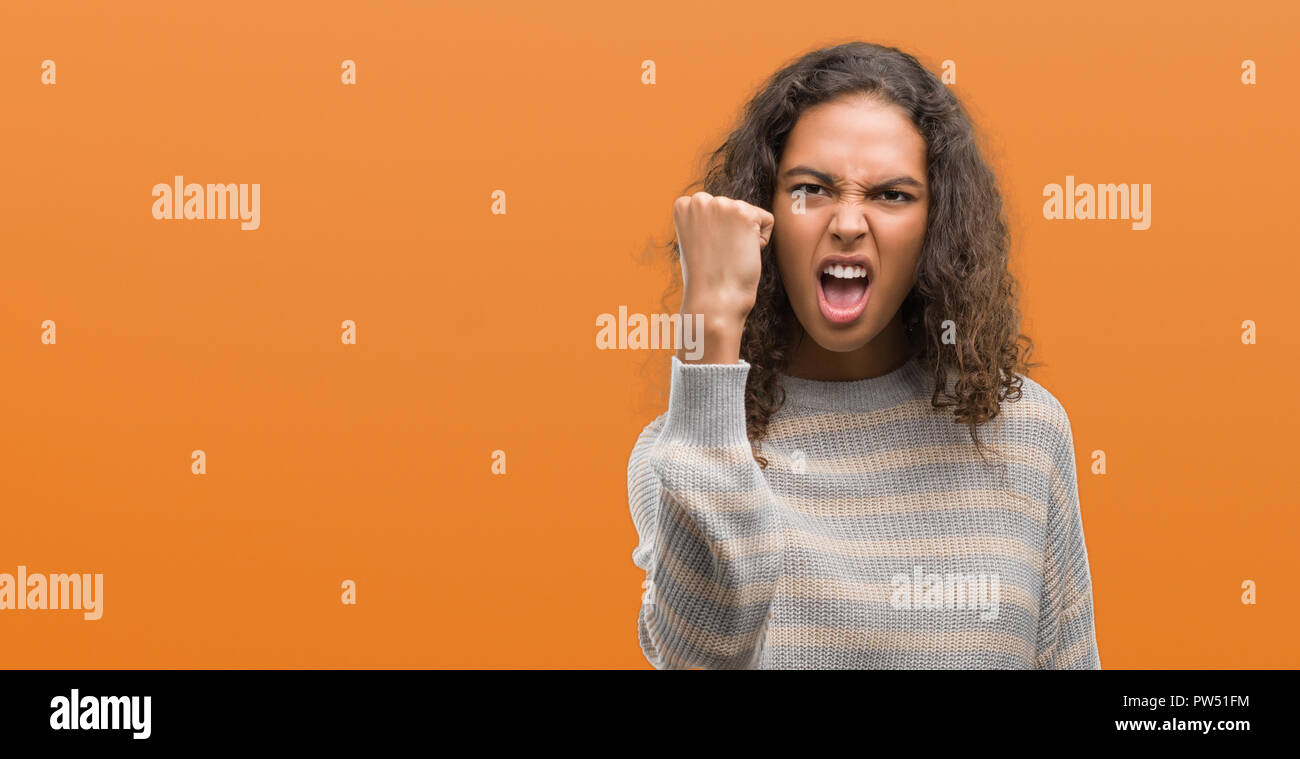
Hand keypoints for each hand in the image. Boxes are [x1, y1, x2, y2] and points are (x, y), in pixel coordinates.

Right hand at [672, 192, 773, 362]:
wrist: (713, 300)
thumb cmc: (706, 278)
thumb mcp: (696, 240)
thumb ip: (705, 221)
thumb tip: (725, 212)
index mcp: (683, 205)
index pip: (715, 206)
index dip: (716, 233)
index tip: (707, 250)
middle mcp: (700, 200)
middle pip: (733, 207)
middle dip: (733, 231)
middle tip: (720, 255)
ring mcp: (722, 204)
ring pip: (750, 214)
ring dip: (746, 236)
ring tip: (730, 256)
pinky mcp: (745, 213)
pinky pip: (768, 221)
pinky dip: (762, 241)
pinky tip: (743, 254)